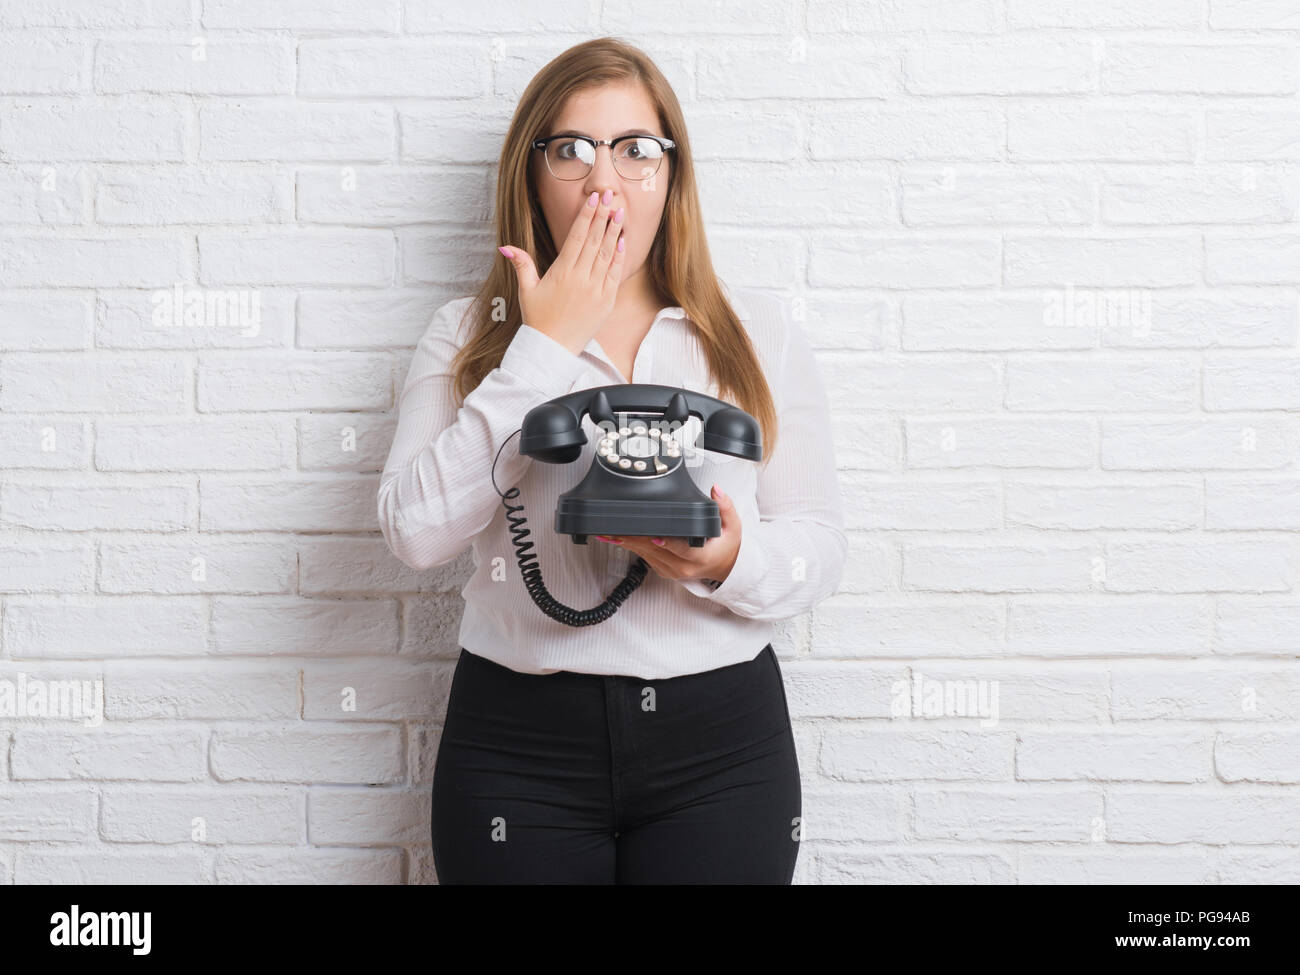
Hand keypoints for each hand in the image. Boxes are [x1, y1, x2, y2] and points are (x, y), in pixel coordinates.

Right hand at [497, 189, 625, 354]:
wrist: (552, 349)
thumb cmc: (538, 319)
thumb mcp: (526, 290)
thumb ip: (521, 265)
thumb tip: (505, 246)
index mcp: (561, 272)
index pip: (576, 237)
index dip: (585, 216)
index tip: (592, 200)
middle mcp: (580, 279)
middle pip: (594, 241)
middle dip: (602, 217)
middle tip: (608, 196)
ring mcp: (595, 290)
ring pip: (607, 255)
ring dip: (614, 232)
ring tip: (619, 213)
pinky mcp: (606, 302)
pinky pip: (614, 275)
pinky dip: (619, 258)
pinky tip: (622, 242)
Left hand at [597, 484, 740, 585]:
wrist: (724, 567)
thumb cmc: (726, 547)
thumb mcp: (733, 525)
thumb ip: (724, 506)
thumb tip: (716, 490)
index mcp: (700, 557)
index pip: (681, 550)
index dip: (666, 542)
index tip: (654, 535)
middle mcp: (683, 567)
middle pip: (655, 550)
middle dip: (635, 537)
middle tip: (617, 527)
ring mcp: (671, 571)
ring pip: (645, 554)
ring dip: (627, 542)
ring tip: (610, 531)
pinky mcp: (662, 570)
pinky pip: (644, 557)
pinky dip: (631, 546)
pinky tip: (618, 538)